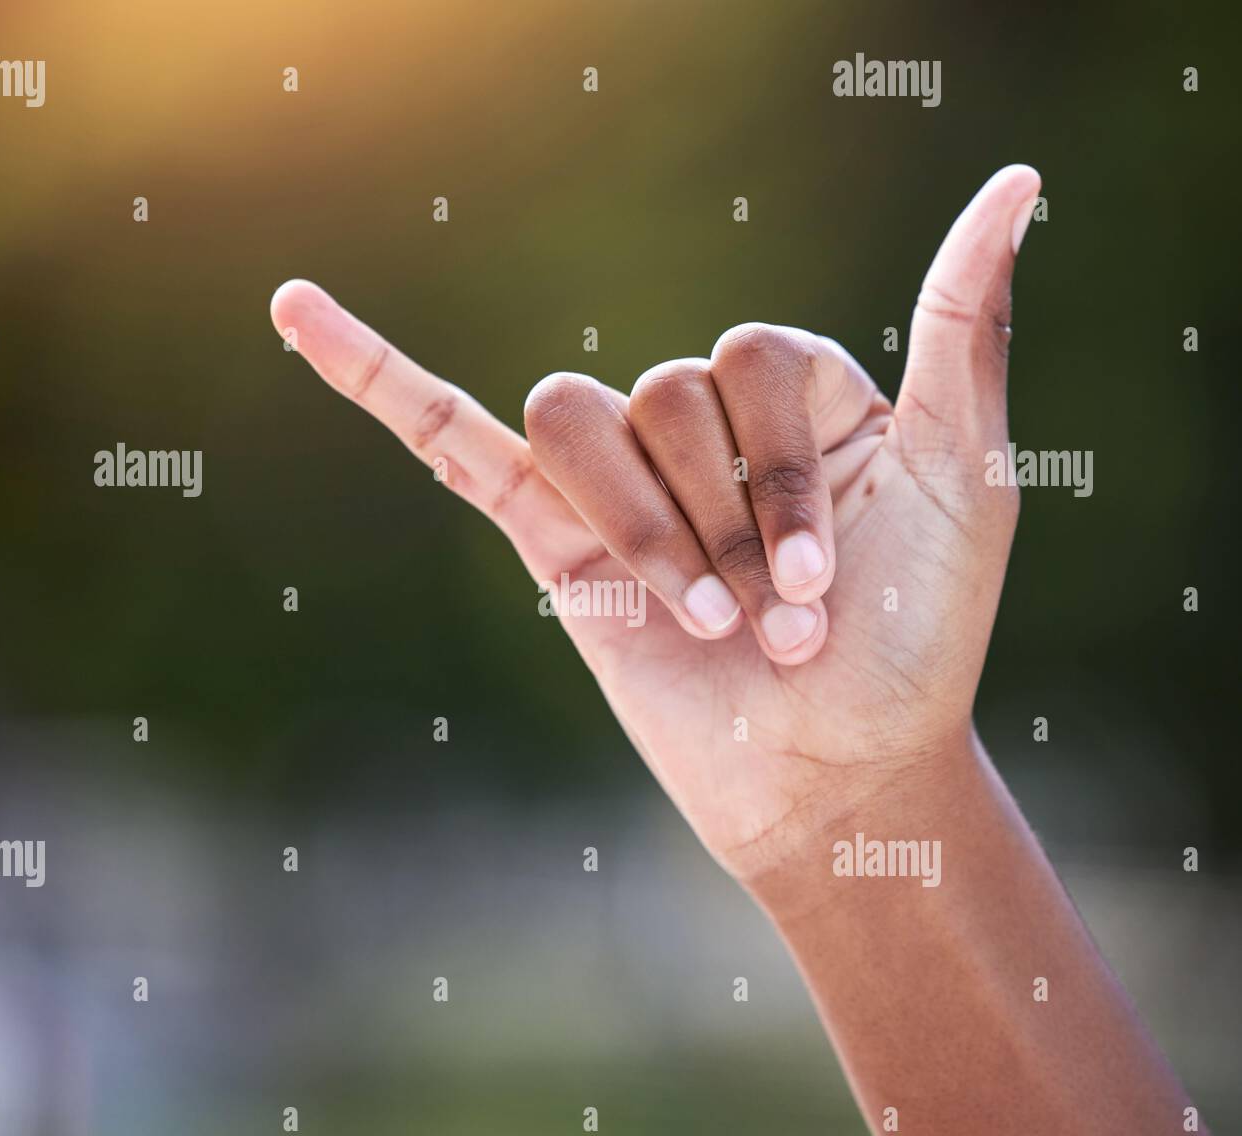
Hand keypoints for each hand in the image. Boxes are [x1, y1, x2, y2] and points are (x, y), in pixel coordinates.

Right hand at [269, 165, 1040, 879]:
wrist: (840, 777)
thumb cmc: (917, 644)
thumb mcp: (969, 479)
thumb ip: (965, 329)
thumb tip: (1019, 178)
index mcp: (795, 396)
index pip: (747, 355)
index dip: (785, 465)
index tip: (827, 579)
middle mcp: (706, 430)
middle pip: (661, 390)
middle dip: (724, 518)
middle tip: (778, 623)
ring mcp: (625, 485)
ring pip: (576, 415)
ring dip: (644, 526)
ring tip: (702, 618)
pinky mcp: (554, 545)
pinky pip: (450, 442)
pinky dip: (374, 373)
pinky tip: (298, 311)